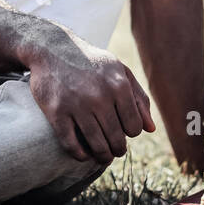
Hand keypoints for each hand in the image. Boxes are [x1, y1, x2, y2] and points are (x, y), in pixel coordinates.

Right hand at [25, 27, 156, 166]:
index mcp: (118, 85)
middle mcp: (99, 96)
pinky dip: (80, 155)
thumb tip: (151, 129)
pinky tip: (83, 153)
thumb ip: (139, 98)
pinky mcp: (56, 112)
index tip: (124, 130)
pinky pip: (72, 145)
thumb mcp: (119, 71)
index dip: (131, 132)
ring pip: (97, 146)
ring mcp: (76, 105)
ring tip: (102, 155)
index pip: (134, 127)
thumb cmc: (91, 62)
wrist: (52, 48)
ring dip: (102, 156)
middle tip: (115, 148)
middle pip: (117, 140)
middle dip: (118, 149)